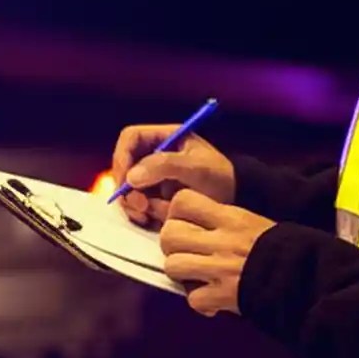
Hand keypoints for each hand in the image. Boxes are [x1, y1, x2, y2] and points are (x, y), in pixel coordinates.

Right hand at [111, 124, 234, 227]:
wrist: (236, 200)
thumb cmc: (220, 177)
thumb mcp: (197, 167)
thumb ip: (164, 165)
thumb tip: (131, 177)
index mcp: (163, 138)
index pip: (130, 138)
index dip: (122, 156)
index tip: (125, 180)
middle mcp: (153, 155)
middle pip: (123, 166)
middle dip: (127, 187)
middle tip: (140, 206)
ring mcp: (151, 177)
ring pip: (126, 188)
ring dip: (133, 204)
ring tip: (150, 214)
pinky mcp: (153, 196)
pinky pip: (135, 204)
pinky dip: (140, 213)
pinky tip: (153, 219)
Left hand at [159, 189, 275, 316]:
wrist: (307, 276)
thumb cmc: (279, 248)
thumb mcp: (250, 221)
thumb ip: (219, 220)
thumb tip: (187, 223)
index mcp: (229, 218)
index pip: (182, 201)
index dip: (176, 213)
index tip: (184, 223)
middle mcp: (222, 240)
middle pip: (169, 234)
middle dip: (171, 245)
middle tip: (185, 252)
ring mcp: (221, 268)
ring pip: (173, 265)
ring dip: (181, 273)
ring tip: (195, 276)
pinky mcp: (224, 296)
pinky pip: (193, 298)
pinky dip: (200, 301)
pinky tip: (212, 299)